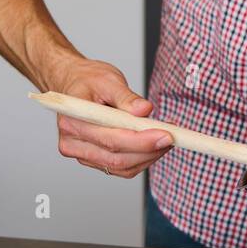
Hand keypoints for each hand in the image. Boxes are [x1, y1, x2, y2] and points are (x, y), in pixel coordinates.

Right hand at [48, 55, 172, 178]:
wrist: (74, 84)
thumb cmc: (87, 81)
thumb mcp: (108, 80)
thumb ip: (127, 97)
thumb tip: (144, 110)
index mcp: (73, 121)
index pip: (111, 139)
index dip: (141, 141)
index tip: (166, 134)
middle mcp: (73, 143)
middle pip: (117, 158)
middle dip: (149, 150)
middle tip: (173, 137)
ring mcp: (82, 154)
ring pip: (121, 167)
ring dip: (149, 156)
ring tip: (167, 138)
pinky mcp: (93, 159)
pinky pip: (121, 167)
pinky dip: (141, 159)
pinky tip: (154, 145)